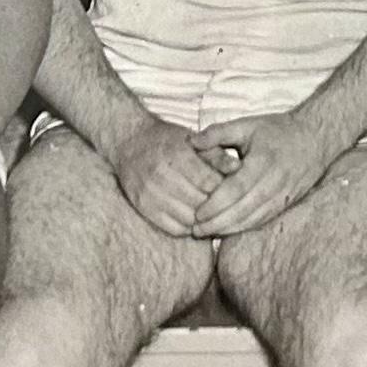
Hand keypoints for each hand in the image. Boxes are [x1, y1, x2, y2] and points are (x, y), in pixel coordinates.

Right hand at [111, 116, 229, 236]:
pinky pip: (173, 228)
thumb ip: (216, 153)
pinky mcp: (143, 206)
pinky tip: (194, 219)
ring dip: (203, 219)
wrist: (129, 141)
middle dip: (216, 205)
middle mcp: (161, 174)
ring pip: (188, 218)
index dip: (224, 188)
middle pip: (200, 202)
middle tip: (225, 204)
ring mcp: (150, 192)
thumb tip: (237, 167)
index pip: (210, 182)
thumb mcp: (193, 139)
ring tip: (211, 212)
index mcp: (177, 155)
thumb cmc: (168, 140)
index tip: (231, 188)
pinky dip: (188, 227)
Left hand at [191, 111, 330, 235]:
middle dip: (218, 223)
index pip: (236, 189)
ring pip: (253, 219)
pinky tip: (227, 231)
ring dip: (229, 230)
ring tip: (206, 233)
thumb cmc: (277, 131)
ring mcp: (283, 196)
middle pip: (243, 210)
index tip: (197, 214)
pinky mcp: (286, 204)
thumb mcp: (247, 125)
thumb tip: (191, 142)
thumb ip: (218, 133)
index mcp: (263, 162)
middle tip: (195, 230)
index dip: (216, 204)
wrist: (314, 138)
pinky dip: (244, 228)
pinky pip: (263, 220)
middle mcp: (275, 183)